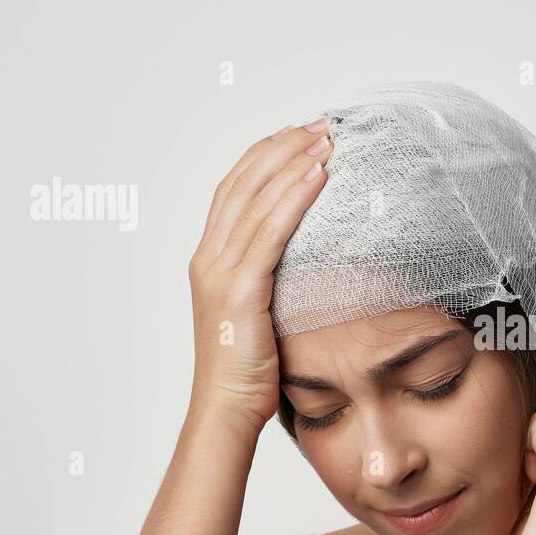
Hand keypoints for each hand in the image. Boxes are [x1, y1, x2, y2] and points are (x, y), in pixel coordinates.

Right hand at [187, 120, 334, 432]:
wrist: (226, 410)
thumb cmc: (249, 371)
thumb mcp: (260, 314)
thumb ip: (271, 281)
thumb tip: (307, 262)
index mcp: (210, 260)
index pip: (235, 189)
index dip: (266, 156)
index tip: (299, 134)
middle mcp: (209, 258)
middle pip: (244, 183)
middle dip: (283, 147)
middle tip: (320, 124)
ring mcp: (220, 272)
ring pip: (257, 200)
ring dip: (294, 162)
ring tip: (327, 138)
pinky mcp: (239, 290)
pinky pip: (270, 233)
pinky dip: (294, 199)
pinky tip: (319, 177)